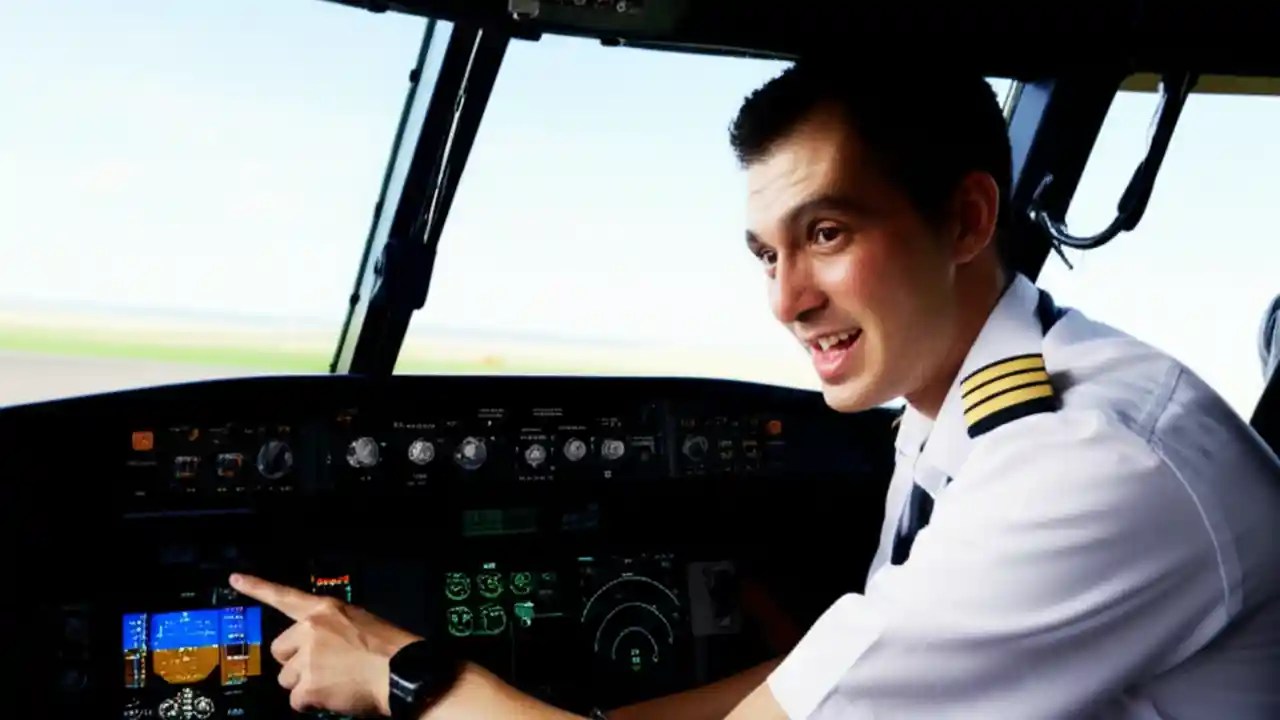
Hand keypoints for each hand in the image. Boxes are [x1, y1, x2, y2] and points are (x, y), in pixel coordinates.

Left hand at [229, 573, 421, 715]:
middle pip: (280, 651)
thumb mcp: (360, 625)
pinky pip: (296, 700)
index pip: (285, 596)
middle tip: (323, 669)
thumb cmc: (390, 651)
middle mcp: (311, 630)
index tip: (235, 579)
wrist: (403, 674)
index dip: (257, 587)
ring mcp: (308, 658)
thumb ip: (333, 631)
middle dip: (296, 663)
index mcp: (326, 610)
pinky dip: (311, 704)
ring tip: (334, 684)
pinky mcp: (308, 685)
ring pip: (287, 678)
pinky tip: (334, 697)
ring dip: (305, 685)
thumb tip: (318, 649)